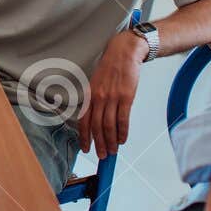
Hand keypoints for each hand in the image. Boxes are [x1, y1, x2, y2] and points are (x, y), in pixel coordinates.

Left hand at [77, 30, 144, 155]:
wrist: (123, 54)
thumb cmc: (110, 69)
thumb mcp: (95, 84)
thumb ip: (94, 101)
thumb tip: (95, 121)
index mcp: (89, 95)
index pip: (84, 121)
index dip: (84, 137)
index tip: (86, 149)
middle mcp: (98, 98)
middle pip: (97, 126)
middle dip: (99, 143)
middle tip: (102, 156)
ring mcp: (112, 98)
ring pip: (110, 125)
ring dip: (111, 141)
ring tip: (112, 151)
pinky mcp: (126, 97)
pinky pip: (123, 119)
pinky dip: (123, 131)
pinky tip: (122, 139)